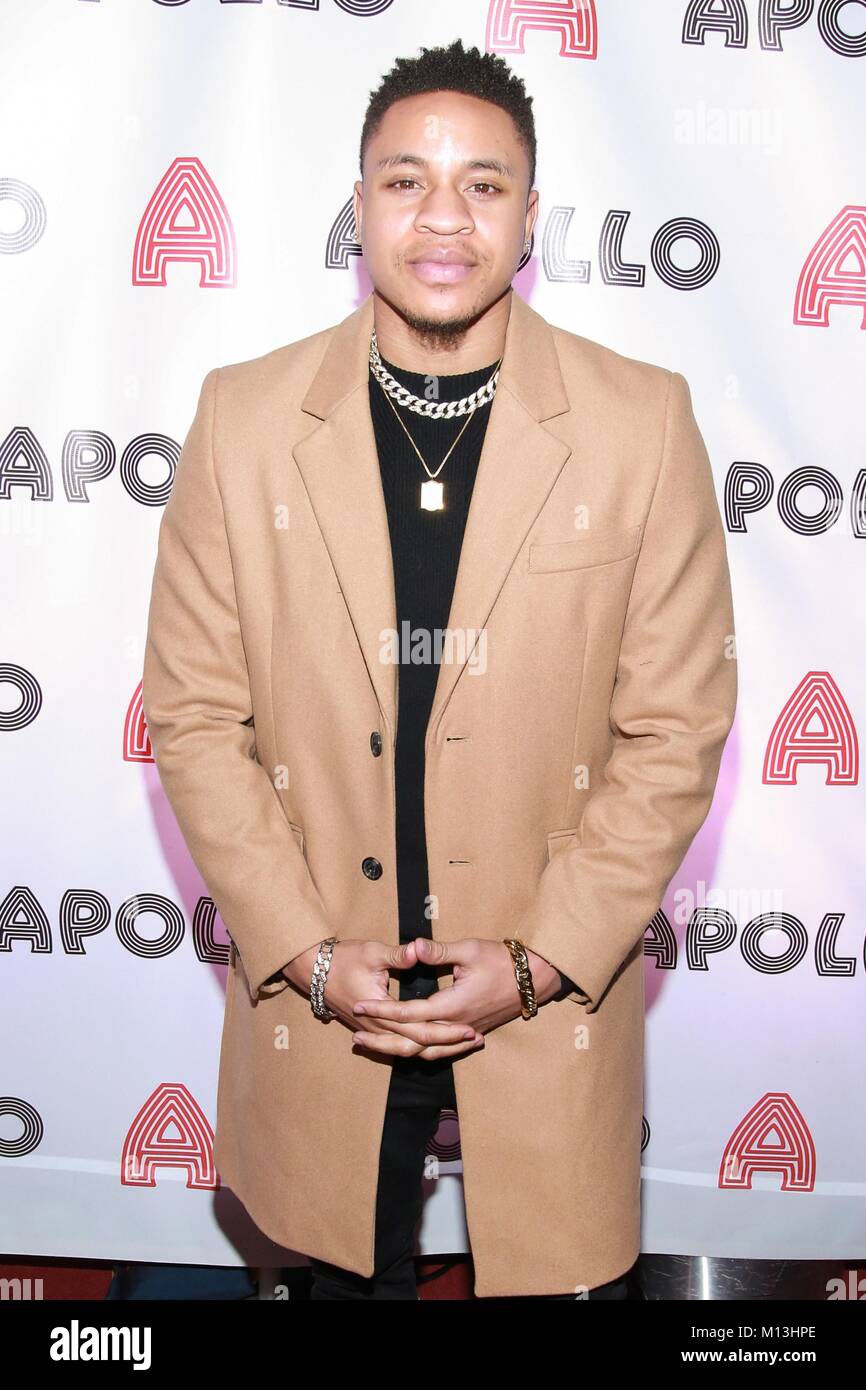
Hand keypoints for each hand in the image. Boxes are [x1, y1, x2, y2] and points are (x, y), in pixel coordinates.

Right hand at [281, 939, 485, 1059]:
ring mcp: (373, 1032)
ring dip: (437, 1049)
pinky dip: (420, 1048)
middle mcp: (377, 1028)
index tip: (470, 1026)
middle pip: (418, 1045)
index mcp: (380, 1011)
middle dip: (448, 1044)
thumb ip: (399, 955)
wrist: (315, 971)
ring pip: (409, 1051)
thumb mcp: (372, 952)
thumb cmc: (343, 959)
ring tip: (464, 1044)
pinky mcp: (372, 1030)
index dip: (446, 1029)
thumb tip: (419, 948)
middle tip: (475, 1039)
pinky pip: (399, 1046)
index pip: (419, 1028)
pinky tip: (438, 1045)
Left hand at [350, 936, 563, 1059]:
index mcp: (451, 1005)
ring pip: (426, 1053)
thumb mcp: (469, 950)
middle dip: (381, 1040)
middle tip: (355, 1037)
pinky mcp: (471, 1033)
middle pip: (412, 1041)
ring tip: (374, 1047)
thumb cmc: (501, 960)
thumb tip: (413, 945)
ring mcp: (464, 1033)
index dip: (381, 1010)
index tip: (359, 1006)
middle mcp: (456, 1025)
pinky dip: (421, 1054)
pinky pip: (441, 1052)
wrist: (533, 978)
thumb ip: (438, 951)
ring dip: (398, 1051)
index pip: (408, 1012)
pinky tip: (408, 1050)